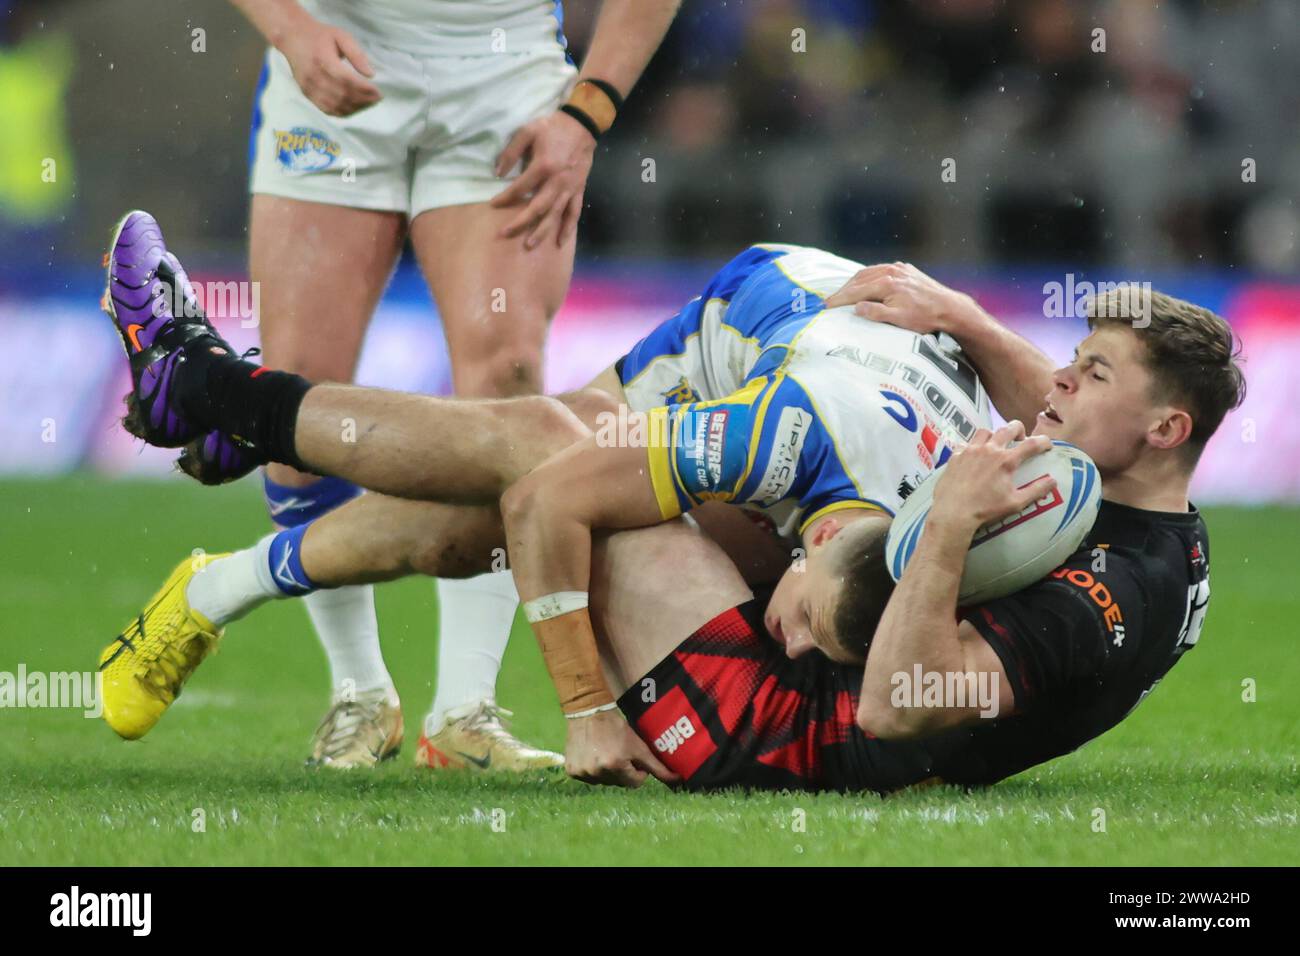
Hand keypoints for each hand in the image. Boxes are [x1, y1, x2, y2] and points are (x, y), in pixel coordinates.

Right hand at [278, 15, 380, 116]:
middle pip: (342, 96)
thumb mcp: (341, 36)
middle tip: (376, 100)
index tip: (379, 93)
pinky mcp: (307, 94)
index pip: (347, 81)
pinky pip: (327, 109)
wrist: (292, 37)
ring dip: (355, 108)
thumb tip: (371, 74)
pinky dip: (343, 112)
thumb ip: (356, 54)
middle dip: (363, 100)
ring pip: (336, 106)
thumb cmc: (320, 36)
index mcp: (323, 60)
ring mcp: (309, 88)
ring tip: (368, 104)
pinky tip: (354, 108)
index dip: (364, 90)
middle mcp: (314, 76)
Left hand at [491, 110, 596, 249]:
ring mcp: (569, 188)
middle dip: (520, 223)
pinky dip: (568, 228)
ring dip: (542, 231)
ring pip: (554, 215)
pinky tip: (560, 242)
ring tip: (529, 245)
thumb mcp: (528, 130)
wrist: (583, 125)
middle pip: (536, 208)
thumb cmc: (553, 127)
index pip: (520, 188)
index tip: (493, 204)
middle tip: (504, 233)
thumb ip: (512, 151)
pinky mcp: (578, 190)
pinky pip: (574, 213)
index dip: (505, 198)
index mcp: (543, 166)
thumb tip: (498, 172)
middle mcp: (556, 182)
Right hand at [564, 708, 679, 787]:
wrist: (588, 713)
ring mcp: (583, 773)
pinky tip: (592, 754)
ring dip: (607, 771)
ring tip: (605, 752)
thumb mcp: (639, 746)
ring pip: (603, 782)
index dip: (638, 771)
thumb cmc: (618, 728)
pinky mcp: (572, 771)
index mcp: (616, 766)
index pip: (635, 783)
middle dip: (623, 771)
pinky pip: (588, 779)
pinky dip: (591, 770)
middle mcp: (598, 772)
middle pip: (618, 783)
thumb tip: (678, 780)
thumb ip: (658, 767)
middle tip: (619, 753)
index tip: (634, 758)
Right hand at [822, 262, 982, 335]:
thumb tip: (856, 307)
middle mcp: (891, 271)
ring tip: (843, 293)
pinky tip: (865, 284)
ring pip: (869, 272)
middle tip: (830, 301)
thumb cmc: (925, 317)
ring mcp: (899, 269)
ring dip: (854, 282)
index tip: (825, 306)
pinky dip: (868, 277)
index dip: (839, 299)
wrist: (950, 309)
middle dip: (843, 290)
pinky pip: (881, 270)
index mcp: (886, 283)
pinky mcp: (906, 270)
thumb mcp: (898, 320)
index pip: (856, 290)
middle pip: (859, 278)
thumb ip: (875, 312)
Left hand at [929, 422, 1056, 530]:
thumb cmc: (986, 509)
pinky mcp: (956, 455)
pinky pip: (966, 443)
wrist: (953, 512)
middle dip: (1019, 430)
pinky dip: (973, 446)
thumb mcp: (1015, 503)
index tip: (1047, 445)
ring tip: (996, 445)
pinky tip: (974, 456)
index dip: (1043, 442)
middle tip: (1021, 439)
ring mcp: (970, 450)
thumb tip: (1053, 481)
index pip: (1031, 444)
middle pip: (1008, 428)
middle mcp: (989, 450)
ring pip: (985, 431)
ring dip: (994, 435)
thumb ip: (1036, 490)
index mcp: (1006, 461)